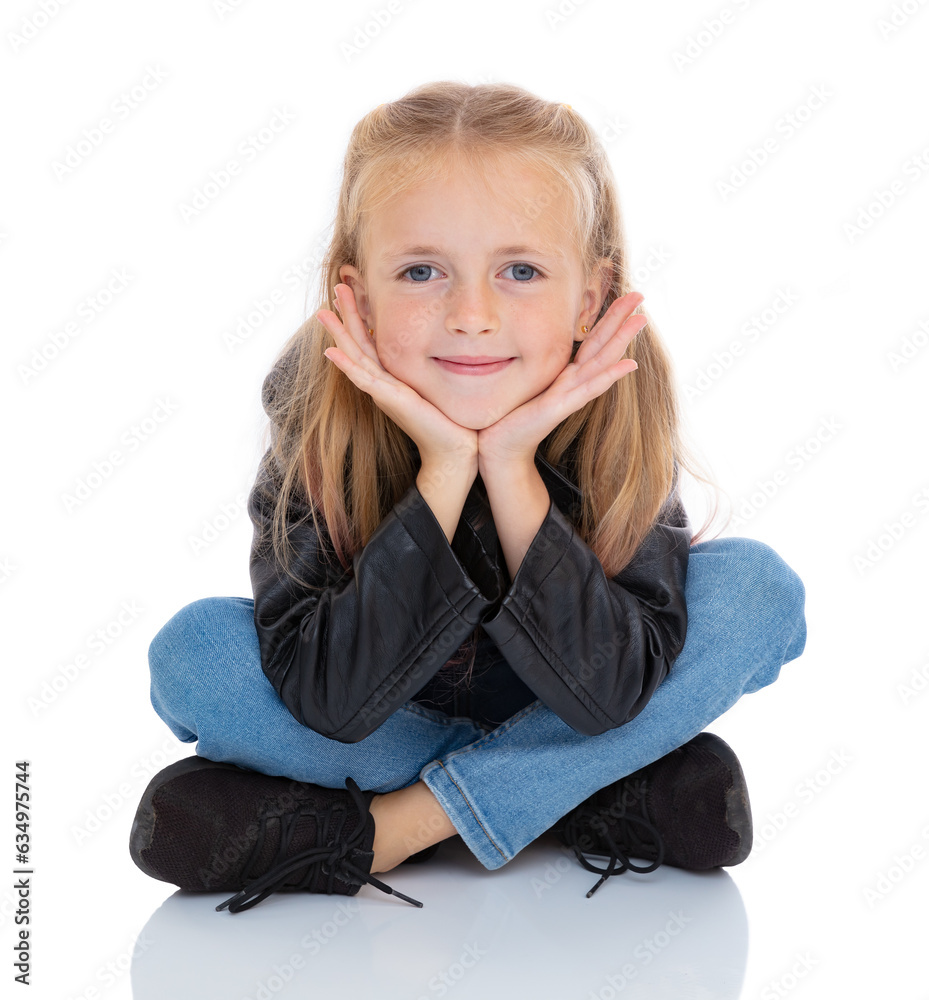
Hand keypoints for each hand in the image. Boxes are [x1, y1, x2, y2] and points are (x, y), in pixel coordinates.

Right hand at [317, 284, 478, 466]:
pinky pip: (364, 379)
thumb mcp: (438, 385)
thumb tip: (451, 346)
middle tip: (336, 287)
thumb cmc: (452, 421)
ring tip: (324, 312)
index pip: (373, 340)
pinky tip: (331, 352)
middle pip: (359, 343)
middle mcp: (384, 383)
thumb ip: (435, 367)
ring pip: (355, 357)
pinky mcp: (390, 401)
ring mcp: (383, 392)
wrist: (454, 451)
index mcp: (393, 377)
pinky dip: (346, 366)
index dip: (364, 315)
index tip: (357, 288)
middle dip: (347, 315)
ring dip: (339, 334)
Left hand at [477, 291, 646, 467]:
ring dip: (622, 340)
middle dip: (621, 319)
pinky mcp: (560, 408)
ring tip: (640, 320)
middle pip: (602, 345)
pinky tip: (629, 364)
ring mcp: (569, 395)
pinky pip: (588, 389)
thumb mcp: (526, 382)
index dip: (607, 317)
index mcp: (565, 374)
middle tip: (641, 296)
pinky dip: (609, 376)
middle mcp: (572, 382)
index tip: (623, 293)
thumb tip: (529, 338)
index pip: (591, 340)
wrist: (499, 448)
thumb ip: (536, 364)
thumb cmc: (509, 416)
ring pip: (601, 362)